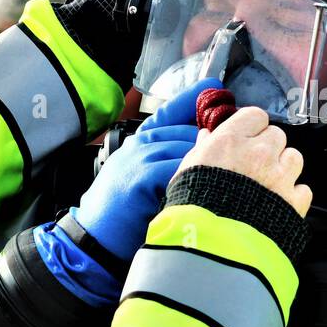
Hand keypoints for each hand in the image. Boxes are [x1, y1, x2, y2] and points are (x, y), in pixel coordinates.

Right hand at [70, 78, 220, 260]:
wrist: (93, 241)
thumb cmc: (123, 215)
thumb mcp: (144, 178)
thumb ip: (167, 159)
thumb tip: (202, 147)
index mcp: (140, 141)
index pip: (171, 110)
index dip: (194, 97)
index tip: (215, 86)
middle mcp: (141, 143)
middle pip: (191, 131)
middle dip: (214, 146)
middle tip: (233, 162)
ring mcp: (140, 157)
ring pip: (190, 149)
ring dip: (209, 166)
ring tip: (223, 183)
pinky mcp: (141, 176)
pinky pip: (181, 169)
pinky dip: (196, 181)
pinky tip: (205, 193)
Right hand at [174, 107, 312, 216]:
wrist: (212, 244)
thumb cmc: (195, 207)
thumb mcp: (189, 170)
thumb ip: (203, 148)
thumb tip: (206, 135)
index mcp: (232, 140)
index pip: (255, 116)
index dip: (252, 127)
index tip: (247, 138)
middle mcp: (259, 153)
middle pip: (277, 135)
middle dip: (268, 148)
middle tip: (255, 165)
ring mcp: (279, 176)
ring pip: (294, 158)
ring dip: (284, 168)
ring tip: (268, 184)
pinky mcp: (294, 201)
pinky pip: (303, 189)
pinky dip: (294, 195)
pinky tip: (278, 203)